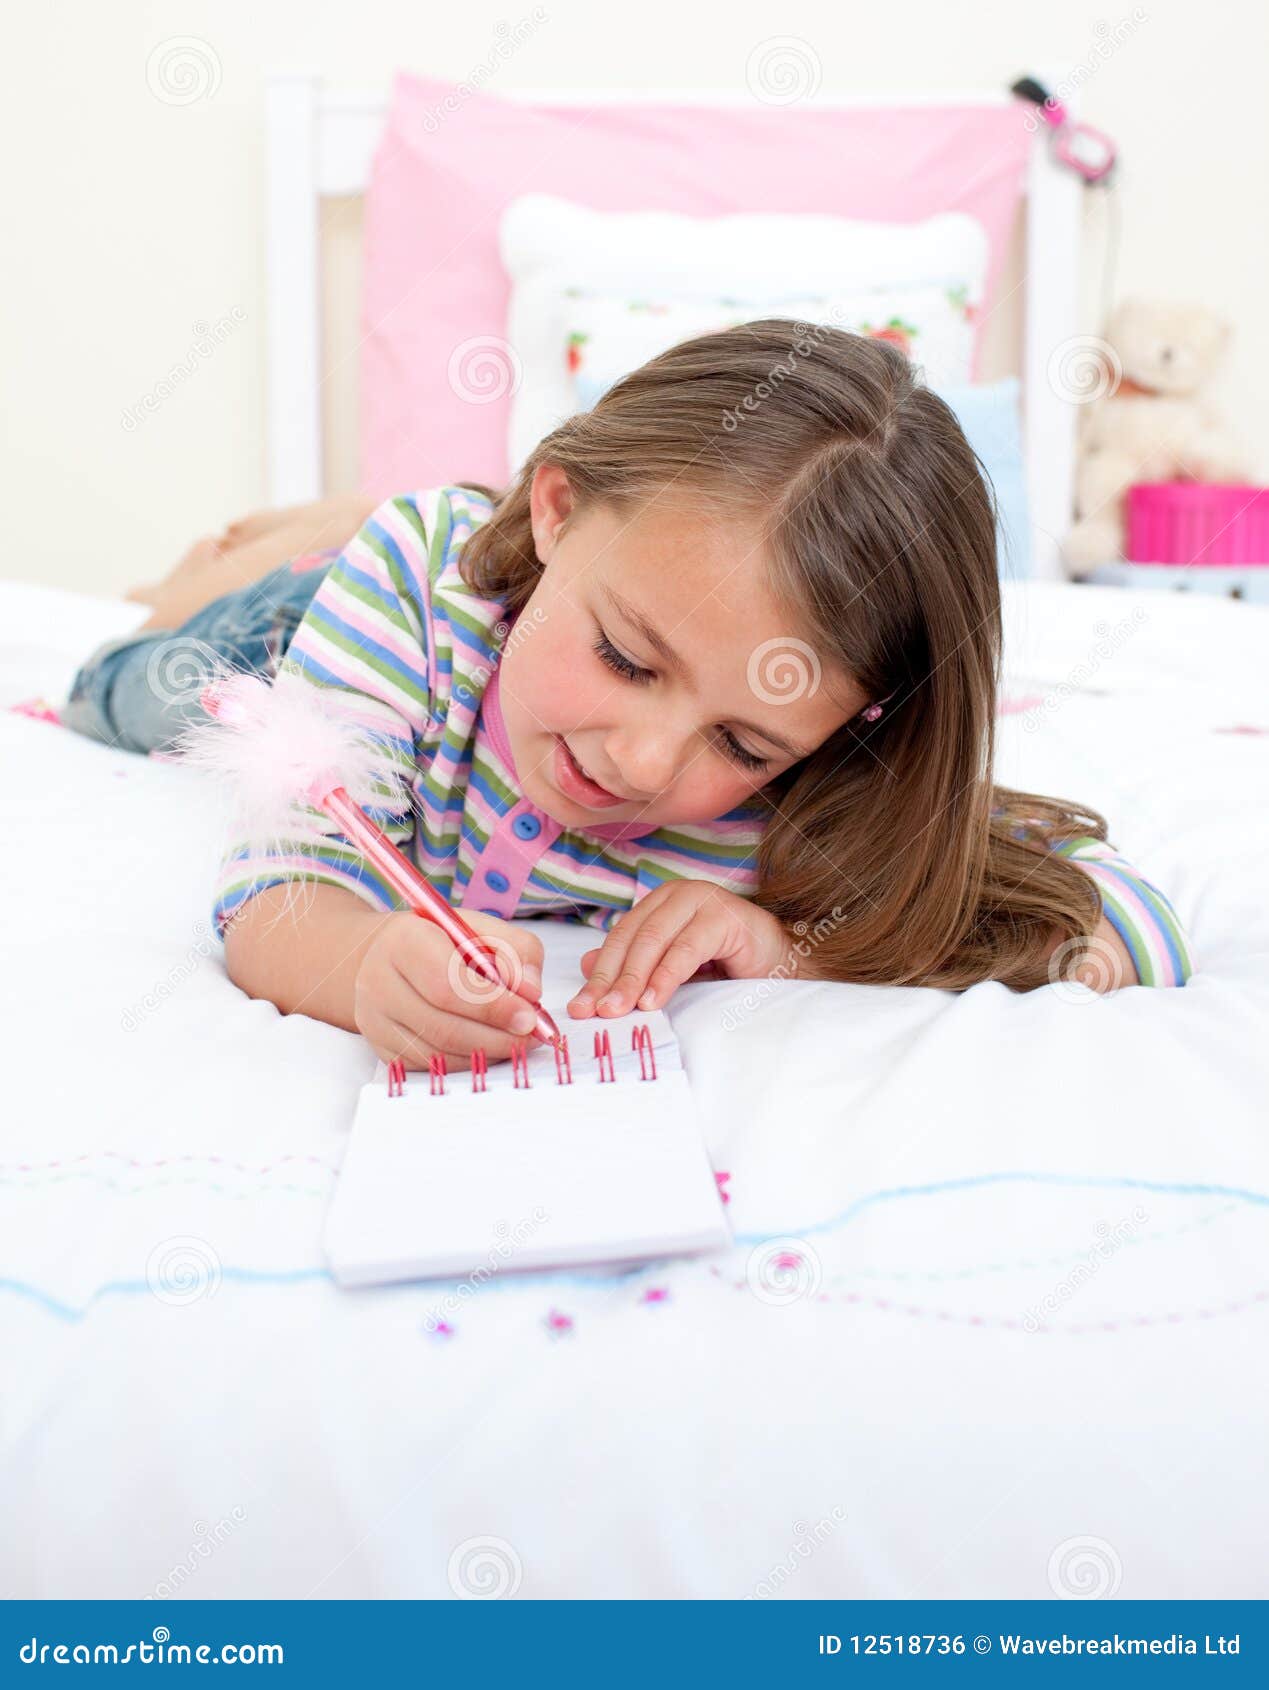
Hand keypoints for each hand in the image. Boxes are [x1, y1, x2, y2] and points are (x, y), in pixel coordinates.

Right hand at [354, 910, 545, 1068]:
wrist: (386, 955)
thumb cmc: (439, 940)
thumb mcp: (480, 928)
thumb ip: (515, 949)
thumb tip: (531, 990)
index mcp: (405, 942)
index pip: (447, 984)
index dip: (492, 1005)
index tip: (528, 1015)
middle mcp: (379, 982)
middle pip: (443, 1025)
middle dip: (496, 1036)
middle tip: (531, 1036)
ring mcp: (376, 1020)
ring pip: (438, 1052)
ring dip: (486, 1053)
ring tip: (517, 1042)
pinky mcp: (382, 1048)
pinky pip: (431, 1065)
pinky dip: (468, 1061)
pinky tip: (489, 1047)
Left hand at [567, 882, 791, 1018]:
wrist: (782, 967)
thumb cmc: (728, 967)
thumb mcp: (672, 971)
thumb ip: (635, 966)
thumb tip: (586, 966)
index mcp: (659, 903)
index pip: (620, 938)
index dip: (599, 973)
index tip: (580, 1008)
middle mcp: (676, 894)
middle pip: (632, 938)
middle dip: (610, 979)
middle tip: (595, 1012)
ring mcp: (701, 899)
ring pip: (654, 940)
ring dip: (633, 979)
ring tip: (618, 1010)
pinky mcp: (723, 915)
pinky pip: (686, 948)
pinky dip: (666, 976)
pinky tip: (652, 1000)